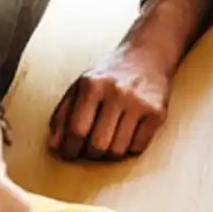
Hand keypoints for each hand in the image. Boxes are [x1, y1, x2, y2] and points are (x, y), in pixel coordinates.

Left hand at [49, 43, 172, 160]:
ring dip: (109, 155)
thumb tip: (54, 145)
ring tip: (107, 145)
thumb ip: (63, 114)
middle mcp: (117, 93)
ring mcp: (139, 104)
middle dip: (90, 154)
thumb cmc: (109, 75)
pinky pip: (139, 147)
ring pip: (118, 150)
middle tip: (89, 150)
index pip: (76, 130)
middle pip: (98, 144)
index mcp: (92, 85)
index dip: (69, 148)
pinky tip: (126, 138)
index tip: (69, 153)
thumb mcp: (80, 86)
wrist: (147, 56)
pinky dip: (129, 150)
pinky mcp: (157, 113)